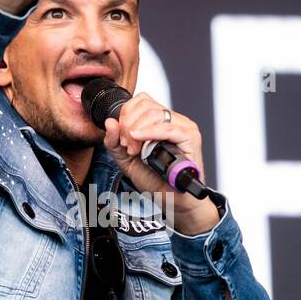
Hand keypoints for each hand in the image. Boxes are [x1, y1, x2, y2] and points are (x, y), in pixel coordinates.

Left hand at [102, 94, 219, 234]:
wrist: (171, 199)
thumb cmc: (154, 179)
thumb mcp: (125, 159)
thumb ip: (114, 141)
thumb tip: (109, 121)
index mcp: (160, 120)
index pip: (141, 100)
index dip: (126, 114)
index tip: (121, 137)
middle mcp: (173, 120)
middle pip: (146, 105)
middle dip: (129, 124)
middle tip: (127, 146)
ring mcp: (183, 126)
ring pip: (155, 113)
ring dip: (137, 131)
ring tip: (135, 151)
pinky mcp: (191, 137)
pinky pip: (168, 128)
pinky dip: (150, 132)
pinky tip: (139, 139)